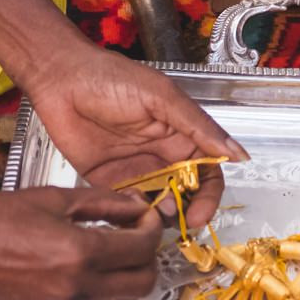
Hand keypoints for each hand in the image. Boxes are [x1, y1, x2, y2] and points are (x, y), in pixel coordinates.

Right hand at [0, 186, 162, 299]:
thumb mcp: (53, 199)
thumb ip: (103, 203)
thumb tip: (137, 204)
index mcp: (80, 253)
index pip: (142, 248)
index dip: (152, 228)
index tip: (147, 215)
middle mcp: (78, 286)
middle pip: (143, 282)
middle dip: (150, 256)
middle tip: (138, 234)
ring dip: (131, 277)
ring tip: (117, 251)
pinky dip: (108, 291)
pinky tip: (94, 267)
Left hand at [24, 45, 248, 227]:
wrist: (61, 80)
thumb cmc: (112, 77)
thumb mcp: (162, 97)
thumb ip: (198, 127)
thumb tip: (237, 154)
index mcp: (181, 136)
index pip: (207, 173)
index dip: (209, 196)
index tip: (202, 213)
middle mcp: (163, 156)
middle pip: (187, 195)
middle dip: (188, 211)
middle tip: (181, 221)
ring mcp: (137, 171)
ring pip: (159, 204)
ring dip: (161, 215)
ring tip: (154, 214)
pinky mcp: (110, 182)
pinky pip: (129, 205)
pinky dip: (134, 214)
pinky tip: (132, 212)